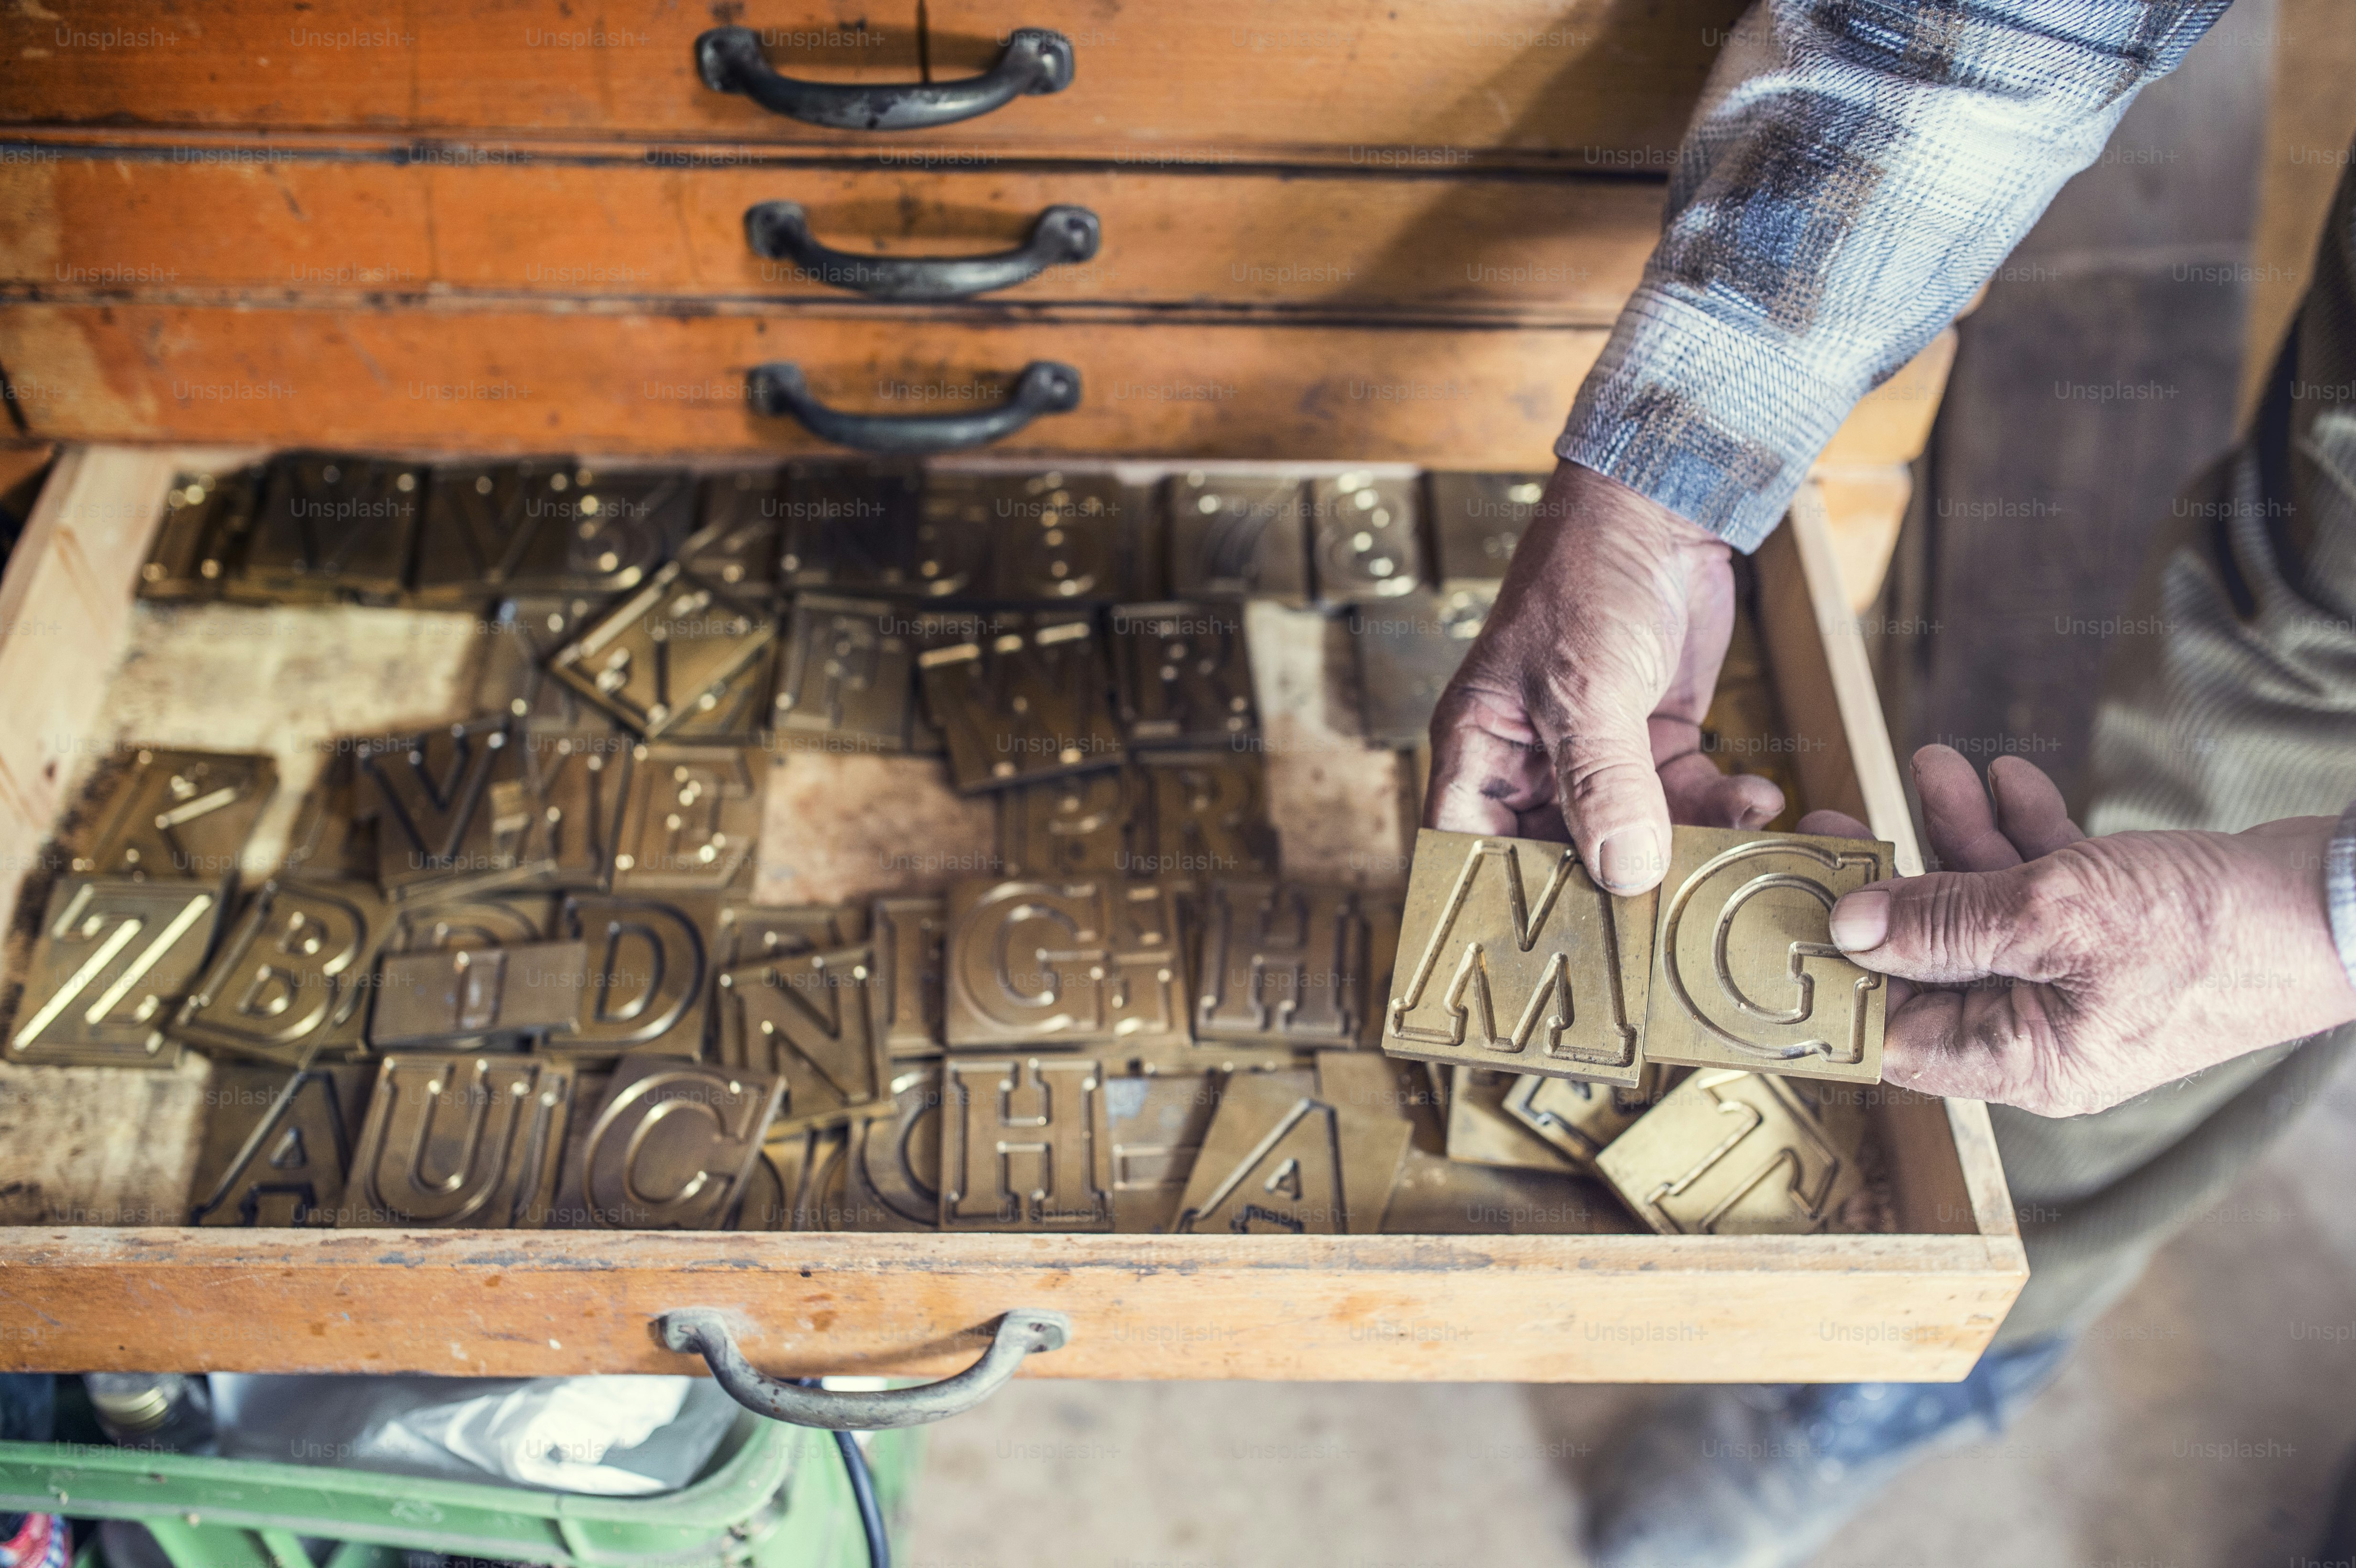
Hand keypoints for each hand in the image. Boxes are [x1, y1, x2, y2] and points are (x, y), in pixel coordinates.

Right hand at [1423, 460, 1782, 892]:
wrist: (1663, 512)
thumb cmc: (1589, 578)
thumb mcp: (1587, 686)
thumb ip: (1603, 782)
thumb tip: (1624, 873)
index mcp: (1480, 754)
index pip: (1468, 855)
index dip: (1498, 910)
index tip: (1553, 955)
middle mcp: (1531, 767)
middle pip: (1557, 863)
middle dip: (1612, 895)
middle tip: (1667, 931)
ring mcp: (1595, 760)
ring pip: (1631, 843)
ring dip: (1686, 853)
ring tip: (1734, 856)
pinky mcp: (1654, 749)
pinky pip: (1684, 807)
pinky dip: (1722, 812)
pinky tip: (1757, 802)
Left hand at [1799, 746, 2355, 1117]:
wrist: (2342, 904)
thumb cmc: (2211, 928)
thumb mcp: (2056, 915)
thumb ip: (1946, 923)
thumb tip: (1851, 930)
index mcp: (2023, 1060)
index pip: (1893, 1035)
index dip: (1834, 980)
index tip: (1783, 920)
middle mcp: (2044, 1030)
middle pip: (1930, 960)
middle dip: (1890, 884)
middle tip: (1839, 821)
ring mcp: (2081, 981)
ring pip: (1986, 906)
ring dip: (1955, 834)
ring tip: (1931, 765)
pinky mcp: (2116, 933)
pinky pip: (2043, 883)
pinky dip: (2019, 830)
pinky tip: (1996, 776)